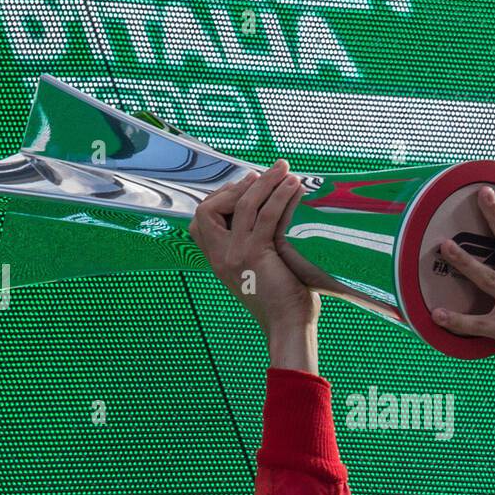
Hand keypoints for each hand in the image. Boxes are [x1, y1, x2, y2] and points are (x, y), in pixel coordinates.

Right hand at [187, 159, 320, 340]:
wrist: (288, 326)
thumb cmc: (283, 301)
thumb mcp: (262, 268)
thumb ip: (258, 245)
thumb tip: (274, 212)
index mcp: (218, 260)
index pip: (200, 221)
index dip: (219, 198)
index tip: (246, 187)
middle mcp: (221, 256)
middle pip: (209, 208)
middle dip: (237, 186)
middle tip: (263, 174)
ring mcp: (236, 254)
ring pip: (243, 205)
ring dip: (265, 182)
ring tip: (285, 169)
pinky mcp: (256, 254)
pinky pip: (266, 215)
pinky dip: (280, 196)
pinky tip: (294, 186)